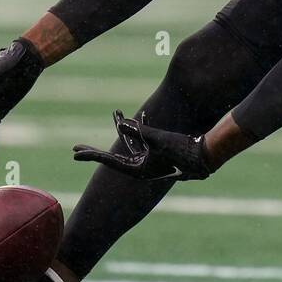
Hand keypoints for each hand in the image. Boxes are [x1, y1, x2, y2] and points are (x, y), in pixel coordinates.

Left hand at [73, 110, 211, 180]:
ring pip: (131, 143)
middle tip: (76, 148)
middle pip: (114, 155)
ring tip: (116, 111)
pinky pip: (145, 140)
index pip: (109, 162)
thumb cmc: (183, 150)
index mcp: (138, 170)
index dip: (91, 155)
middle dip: (98, 148)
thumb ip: (139, 131)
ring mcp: (150, 161)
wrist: (207, 156)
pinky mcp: (159, 153)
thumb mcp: (158, 139)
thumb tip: (121, 123)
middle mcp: (141, 167)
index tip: (74, 153)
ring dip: (125, 127)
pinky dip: (143, 128)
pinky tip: (143, 114)